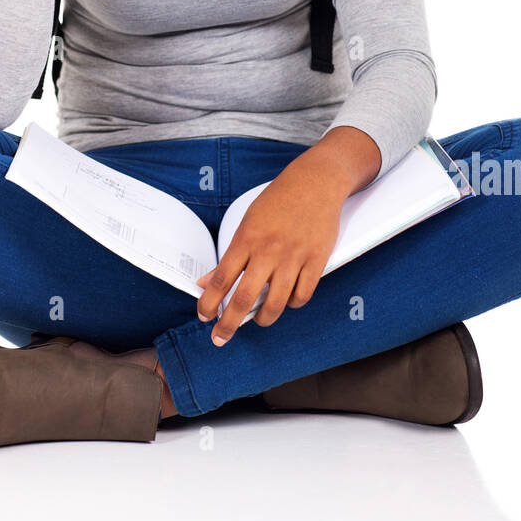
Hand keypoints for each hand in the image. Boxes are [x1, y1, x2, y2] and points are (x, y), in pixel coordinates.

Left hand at [195, 147, 351, 345]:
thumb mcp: (248, 221)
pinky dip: (293, 304)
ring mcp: (294, 257)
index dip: (209, 302)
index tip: (203, 316)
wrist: (315, 181)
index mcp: (247, 238)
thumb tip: (207, 281)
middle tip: (220, 339)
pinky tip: (287, 301)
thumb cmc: (279, 200)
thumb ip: (231, 254)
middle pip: (243, 298)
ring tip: (259, 320)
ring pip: (275, 303)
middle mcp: (268, 250)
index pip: (222, 278)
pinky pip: (302, 295)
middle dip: (228, 324)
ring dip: (263, 318)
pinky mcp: (316, 260)